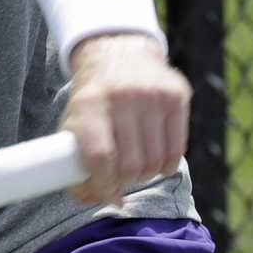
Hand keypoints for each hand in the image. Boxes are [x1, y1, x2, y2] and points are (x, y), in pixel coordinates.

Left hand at [61, 34, 191, 206]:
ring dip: (147, 175)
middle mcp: (122, 96)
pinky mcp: (176, 95)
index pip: (100, 158)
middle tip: (123, 179)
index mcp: (89, 104)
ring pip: (156, 161)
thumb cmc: (93, 99)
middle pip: (131, 165)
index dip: (104, 186)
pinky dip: (167, 165)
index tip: (108, 195)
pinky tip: (157, 161)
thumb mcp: (74, 122)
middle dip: (126, 182)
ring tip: (138, 168)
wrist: (118, 52)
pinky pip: (177, 149)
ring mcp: (152, 94)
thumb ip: (75, 163)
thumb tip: (91, 200)